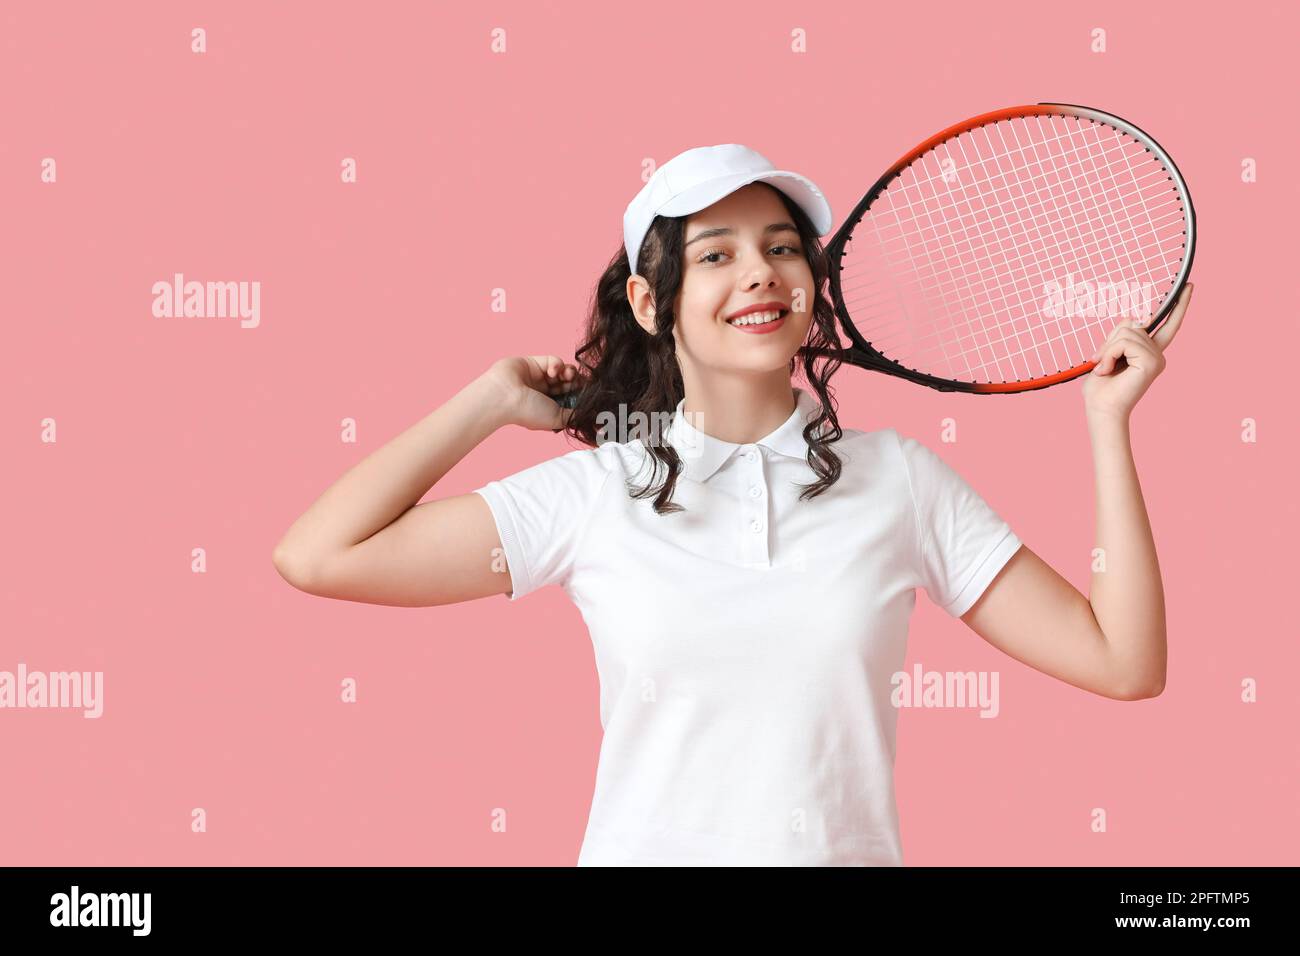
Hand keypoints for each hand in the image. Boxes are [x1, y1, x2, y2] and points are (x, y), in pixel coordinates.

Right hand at [483, 355, 581, 431]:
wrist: (505, 396)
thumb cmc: (527, 411)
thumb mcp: (557, 418)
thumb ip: (574, 414)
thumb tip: (589, 413)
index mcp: (549, 407)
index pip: (570, 398)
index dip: (580, 394)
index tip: (590, 393)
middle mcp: (544, 392)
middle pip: (568, 383)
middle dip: (576, 383)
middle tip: (580, 384)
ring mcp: (539, 377)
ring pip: (563, 371)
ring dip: (569, 372)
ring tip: (568, 376)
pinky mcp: (535, 363)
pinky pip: (553, 361)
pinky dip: (557, 365)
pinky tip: (553, 372)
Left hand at [1082, 283, 1192, 421]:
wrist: (1101, 409)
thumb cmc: (1101, 386)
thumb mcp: (1109, 352)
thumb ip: (1123, 334)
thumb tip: (1135, 320)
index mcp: (1149, 352)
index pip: (1167, 324)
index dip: (1179, 305)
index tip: (1189, 286)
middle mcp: (1158, 353)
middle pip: (1133, 323)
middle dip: (1110, 339)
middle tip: (1099, 361)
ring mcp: (1157, 357)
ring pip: (1127, 331)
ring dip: (1108, 349)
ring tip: (1104, 368)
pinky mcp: (1152, 362)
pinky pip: (1124, 342)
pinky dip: (1110, 353)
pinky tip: (1108, 369)